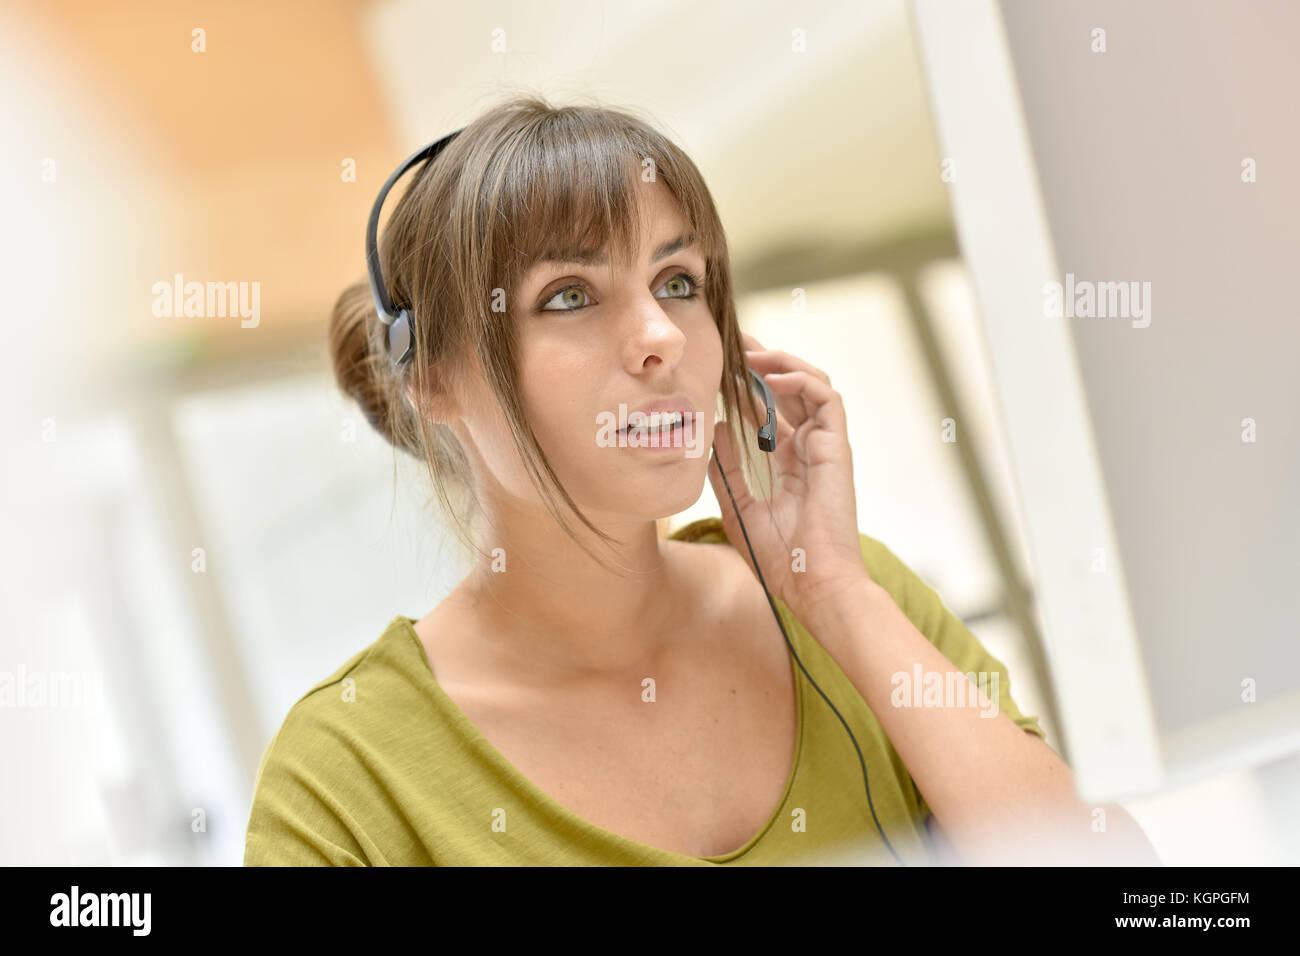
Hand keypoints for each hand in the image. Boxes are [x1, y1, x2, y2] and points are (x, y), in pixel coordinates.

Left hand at [707, 333, 872, 615]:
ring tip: (750, 353)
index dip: (749, 385)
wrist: (813, 584)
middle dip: (763, 362)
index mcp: (789, 464)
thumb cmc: (780, 558)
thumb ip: (727, 469)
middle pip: (790, 391)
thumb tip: (714, 428)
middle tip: (734, 342)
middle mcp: (809, 450)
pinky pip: (827, 399)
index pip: (771, 411)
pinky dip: (801, 381)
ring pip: (812, 385)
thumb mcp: (738, 507)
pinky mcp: (837, 448)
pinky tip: (770, 380)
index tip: (721, 367)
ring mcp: (825, 447)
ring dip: (782, 363)